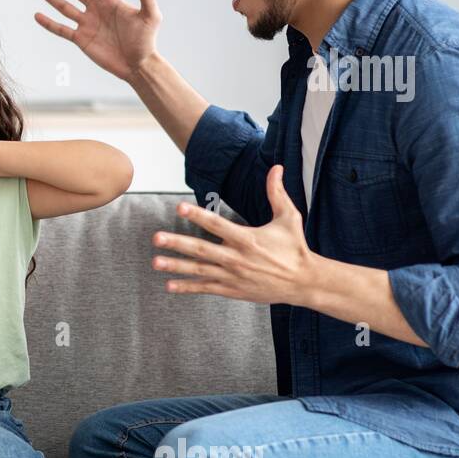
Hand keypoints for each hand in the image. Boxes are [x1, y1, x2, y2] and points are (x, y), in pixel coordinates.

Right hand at [34, 0, 160, 81]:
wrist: (137, 65)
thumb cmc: (147, 41)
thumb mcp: (150, 17)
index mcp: (110, 1)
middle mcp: (96, 10)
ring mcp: (87, 24)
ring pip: (63, 7)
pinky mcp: (81, 40)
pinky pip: (62, 30)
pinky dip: (49, 23)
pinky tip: (37, 15)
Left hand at [151, 165, 317, 305]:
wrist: (304, 282)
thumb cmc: (295, 248)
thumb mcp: (289, 217)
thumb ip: (277, 193)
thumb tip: (276, 167)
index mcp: (247, 239)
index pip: (217, 224)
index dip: (198, 215)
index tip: (180, 207)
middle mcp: (236, 258)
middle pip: (201, 249)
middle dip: (177, 243)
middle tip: (156, 238)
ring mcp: (232, 276)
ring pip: (199, 270)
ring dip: (176, 266)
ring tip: (155, 262)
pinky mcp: (232, 290)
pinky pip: (206, 288)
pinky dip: (187, 287)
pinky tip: (169, 285)